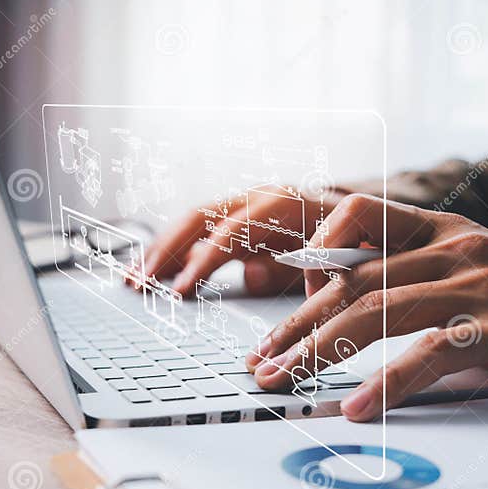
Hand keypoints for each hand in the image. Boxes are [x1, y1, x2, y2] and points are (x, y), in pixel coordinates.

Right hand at [144, 186, 346, 295]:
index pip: (231, 230)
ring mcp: (242, 206)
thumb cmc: (346, 238)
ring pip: (191, 224)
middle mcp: (255, 198)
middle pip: (199, 218)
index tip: (182, 291)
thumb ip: (294, 267)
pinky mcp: (235, 220)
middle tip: (140, 284)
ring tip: (132, 280)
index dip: (204, 261)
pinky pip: (197, 234)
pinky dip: (174, 253)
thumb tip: (251, 276)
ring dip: (160, 251)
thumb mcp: (331, 253)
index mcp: (280, 203)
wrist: (355, 215)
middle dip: (165, 251)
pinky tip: (152, 272)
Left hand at [244, 194, 487, 421]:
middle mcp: (447, 250)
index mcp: (433, 228)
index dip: (311, 247)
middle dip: (297, 322)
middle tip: (262, 358)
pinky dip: (389, 383)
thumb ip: (402, 272)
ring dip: (321, 349)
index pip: (357, 215)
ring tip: (285, 379)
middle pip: (352, 279)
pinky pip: (429, 354)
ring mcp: (472, 287)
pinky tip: (361, 406)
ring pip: (377, 310)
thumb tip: (335, 304)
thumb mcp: (457, 261)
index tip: (278, 284)